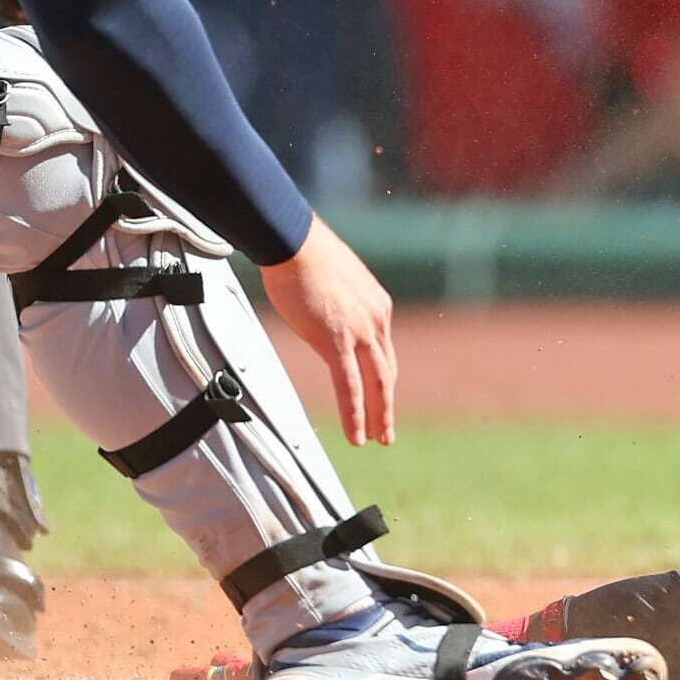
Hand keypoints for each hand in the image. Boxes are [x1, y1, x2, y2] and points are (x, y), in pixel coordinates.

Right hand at [259, 219, 396, 446]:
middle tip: (386, 430)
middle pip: (386, 372)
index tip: (379, 394)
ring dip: (378, 416)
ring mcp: (360, 332)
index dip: (381, 377)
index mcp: (377, 305)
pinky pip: (350, 387)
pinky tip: (358, 436)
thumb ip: (337, 308)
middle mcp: (376, 320)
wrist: (294, 240)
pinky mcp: (337, 341)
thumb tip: (324, 320)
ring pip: (376, 384)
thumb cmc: (304, 254)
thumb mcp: (333, 283)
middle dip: (386, 404)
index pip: (383, 350)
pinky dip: (356, 415)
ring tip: (377, 439)